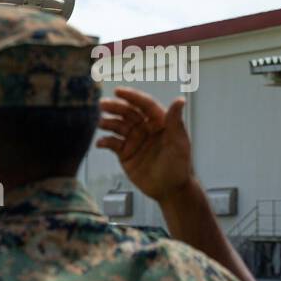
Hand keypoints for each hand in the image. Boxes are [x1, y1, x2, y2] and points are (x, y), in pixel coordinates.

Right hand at [96, 87, 194, 202]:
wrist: (169, 190)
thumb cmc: (179, 166)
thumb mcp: (178, 143)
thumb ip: (175, 121)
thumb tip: (180, 99)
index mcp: (160, 122)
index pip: (144, 105)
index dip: (132, 96)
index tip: (118, 91)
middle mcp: (145, 128)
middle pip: (128, 113)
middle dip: (115, 107)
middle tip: (102, 105)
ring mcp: (134, 140)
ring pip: (117, 126)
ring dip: (108, 123)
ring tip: (100, 123)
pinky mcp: (125, 153)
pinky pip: (112, 143)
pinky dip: (105, 141)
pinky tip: (100, 143)